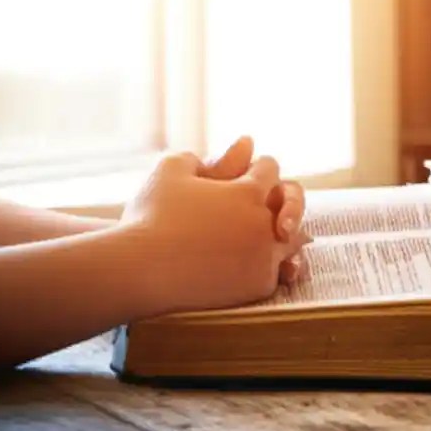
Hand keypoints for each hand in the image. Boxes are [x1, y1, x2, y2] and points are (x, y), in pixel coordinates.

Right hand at [120, 150, 310, 313]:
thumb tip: (244, 144)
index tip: (249, 173)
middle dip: (283, 201)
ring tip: (274, 236)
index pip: (269, 169)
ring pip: (291, 241)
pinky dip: (270, 267)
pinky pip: (275, 273)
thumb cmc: (151, 216)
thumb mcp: (171, 170)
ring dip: (283, 236)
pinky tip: (256, 265)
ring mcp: (265, 256)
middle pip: (289, 203)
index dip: (258, 168)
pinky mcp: (259, 286)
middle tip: (270, 204)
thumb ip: (209, 156)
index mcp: (249, 190)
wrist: (139, 270)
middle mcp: (265, 222)